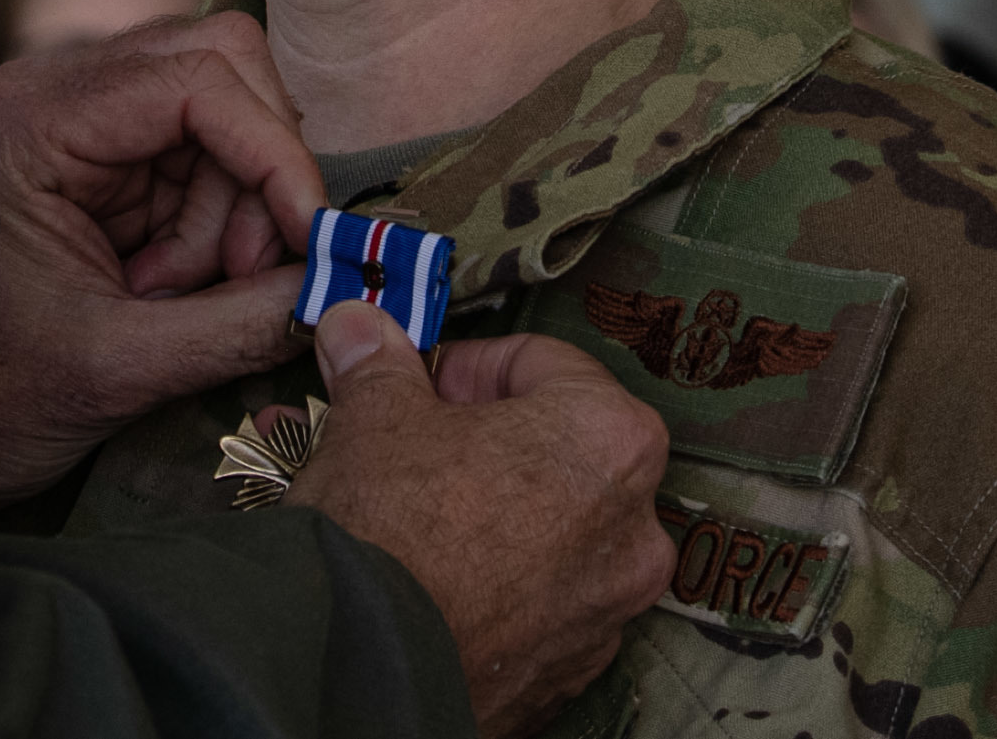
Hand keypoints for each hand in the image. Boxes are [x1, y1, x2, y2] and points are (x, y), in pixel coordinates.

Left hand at [0, 14, 321, 505]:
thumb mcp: (122, 370)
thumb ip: (239, 325)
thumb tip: (345, 288)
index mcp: (26, 122)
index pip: (194, 76)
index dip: (274, 151)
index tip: (315, 238)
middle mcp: (47, 89)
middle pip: (216, 63)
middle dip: (256, 174)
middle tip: (247, 275)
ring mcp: (72, 111)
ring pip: (220, 109)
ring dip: (233, 207)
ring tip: (177, 297)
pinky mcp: (96, 149)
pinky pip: (197, 151)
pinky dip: (213, 218)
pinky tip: (169, 285)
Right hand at [293, 305, 673, 737]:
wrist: (368, 668)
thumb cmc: (391, 530)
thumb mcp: (373, 417)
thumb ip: (377, 363)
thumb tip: (361, 328)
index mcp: (607, 437)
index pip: (543, 361)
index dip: (468, 365)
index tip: (420, 381)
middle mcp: (635, 525)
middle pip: (559, 445)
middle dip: (485, 434)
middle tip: (415, 438)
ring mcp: (612, 605)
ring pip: (556, 525)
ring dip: (495, 504)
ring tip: (415, 506)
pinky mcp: (576, 665)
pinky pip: (546, 595)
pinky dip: (502, 575)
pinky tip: (435, 571)